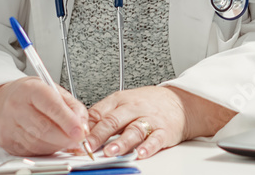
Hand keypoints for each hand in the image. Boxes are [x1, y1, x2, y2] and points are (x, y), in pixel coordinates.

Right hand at [0, 77, 89, 155]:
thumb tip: (83, 126)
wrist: (0, 103)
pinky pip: (30, 151)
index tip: (81, 131)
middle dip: (65, 138)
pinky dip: (46, 150)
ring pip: (38, 142)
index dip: (68, 121)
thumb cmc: (30, 95)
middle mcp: (16, 106)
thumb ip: (73, 107)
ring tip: (66, 140)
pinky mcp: (7, 141)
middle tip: (78, 140)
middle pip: (44, 128)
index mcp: (30, 89)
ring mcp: (8, 125)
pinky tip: (51, 143)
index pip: (51, 106)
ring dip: (57, 145)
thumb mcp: (54, 90)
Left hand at [85, 86, 235, 158]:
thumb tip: (81, 131)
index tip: (75, 138)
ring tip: (111, 152)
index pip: (98, 112)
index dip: (86, 127)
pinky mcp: (164, 131)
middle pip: (113, 121)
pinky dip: (148, 147)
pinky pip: (156, 139)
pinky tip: (141, 153)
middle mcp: (133, 109)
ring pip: (133, 130)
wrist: (179, 102)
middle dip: (99, 135)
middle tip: (88, 147)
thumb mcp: (123, 102)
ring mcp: (149, 120)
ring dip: (121, 142)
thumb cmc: (147, 103)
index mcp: (119, 101)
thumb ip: (103, 116)